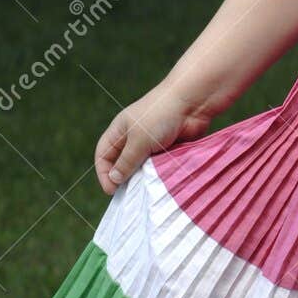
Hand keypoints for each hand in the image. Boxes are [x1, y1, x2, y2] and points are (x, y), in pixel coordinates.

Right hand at [94, 82, 215, 195]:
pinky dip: (159, 174)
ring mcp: (152, 143)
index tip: (112, 191)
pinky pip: (159, 166)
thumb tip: (114, 179)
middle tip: (131, 195)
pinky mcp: (169, 148)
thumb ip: (126, 162)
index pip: (103, 154)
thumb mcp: (139, 140)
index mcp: (120, 130)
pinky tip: (161, 182)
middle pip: (123, 163)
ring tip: (147, 189)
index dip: (104, 173)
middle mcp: (134, 137)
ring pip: (143, 167)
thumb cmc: (161, 116)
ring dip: (144, 178)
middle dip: (125, 178)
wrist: (193, 103)